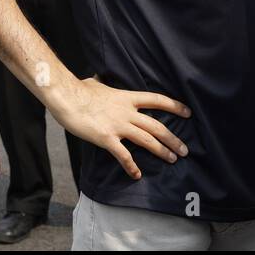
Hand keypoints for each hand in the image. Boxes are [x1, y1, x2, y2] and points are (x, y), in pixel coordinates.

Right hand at [51, 76, 191, 179]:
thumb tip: (96, 79)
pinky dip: (131, 166)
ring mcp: (118, 125)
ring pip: (147, 140)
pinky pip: (123, 155)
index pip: (156, 100)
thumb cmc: (78, 90)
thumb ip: (101, 84)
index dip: (174, 106)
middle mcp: (126, 112)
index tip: (187, 112)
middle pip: (156, 126)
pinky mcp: (107, 138)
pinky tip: (137, 174)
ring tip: (173, 160)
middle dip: (172, 139)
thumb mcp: (94, 83)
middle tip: (185, 150)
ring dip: (162, 151)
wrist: (66, 98)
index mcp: (126, 97)